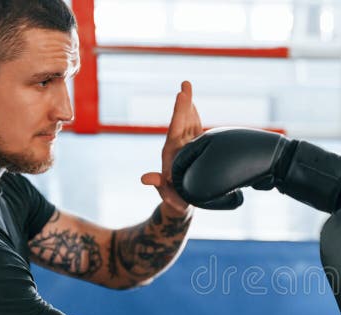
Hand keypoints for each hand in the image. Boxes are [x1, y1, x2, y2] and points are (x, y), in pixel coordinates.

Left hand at [141, 80, 203, 215]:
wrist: (180, 206)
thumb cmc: (175, 202)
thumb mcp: (168, 196)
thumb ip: (159, 187)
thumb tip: (145, 178)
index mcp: (172, 154)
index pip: (176, 129)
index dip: (180, 112)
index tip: (182, 96)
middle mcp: (178, 147)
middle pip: (182, 122)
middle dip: (184, 104)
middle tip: (185, 83)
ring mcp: (185, 147)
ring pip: (187, 123)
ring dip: (189, 106)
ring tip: (187, 87)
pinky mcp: (193, 150)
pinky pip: (194, 130)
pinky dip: (195, 117)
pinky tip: (195, 106)